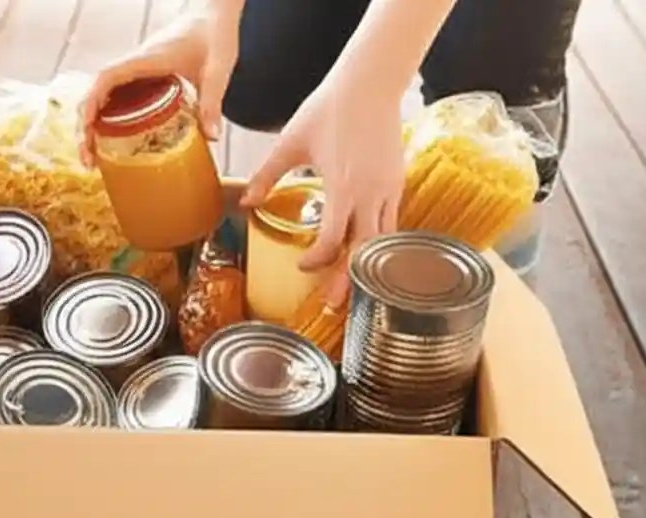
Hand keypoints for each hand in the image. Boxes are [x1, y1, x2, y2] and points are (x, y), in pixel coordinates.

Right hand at [79, 5, 241, 165]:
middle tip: (88, 159)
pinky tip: (113, 139)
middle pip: (95, 93)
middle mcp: (134, 63)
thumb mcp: (218, 69)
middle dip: (85, 126)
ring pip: (101, 95)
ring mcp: (136, 68)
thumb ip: (213, 102)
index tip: (87, 132)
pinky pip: (117, 95)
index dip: (90, 105)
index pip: (105, 79)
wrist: (214, 13)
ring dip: (91, 123)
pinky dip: (107, 117)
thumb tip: (212, 138)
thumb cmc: (215, 34)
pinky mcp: (143, 74)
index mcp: (146, 60)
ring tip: (93, 155)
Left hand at [241, 66, 404, 304]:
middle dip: (348, 281)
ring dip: (367, 267)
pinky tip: (368, 255)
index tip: (302, 264)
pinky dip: (379, 243)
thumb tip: (245, 201)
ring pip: (383, 242)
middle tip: (332, 306)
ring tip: (354, 291)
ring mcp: (390, 189)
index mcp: (344, 187)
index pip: (333, 240)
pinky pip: (392, 223)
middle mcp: (371, 194)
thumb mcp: (290, 142)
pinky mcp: (399, 182)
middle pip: (364, 252)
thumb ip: (267, 175)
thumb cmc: (330, 108)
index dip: (317, 259)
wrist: (370, 82)